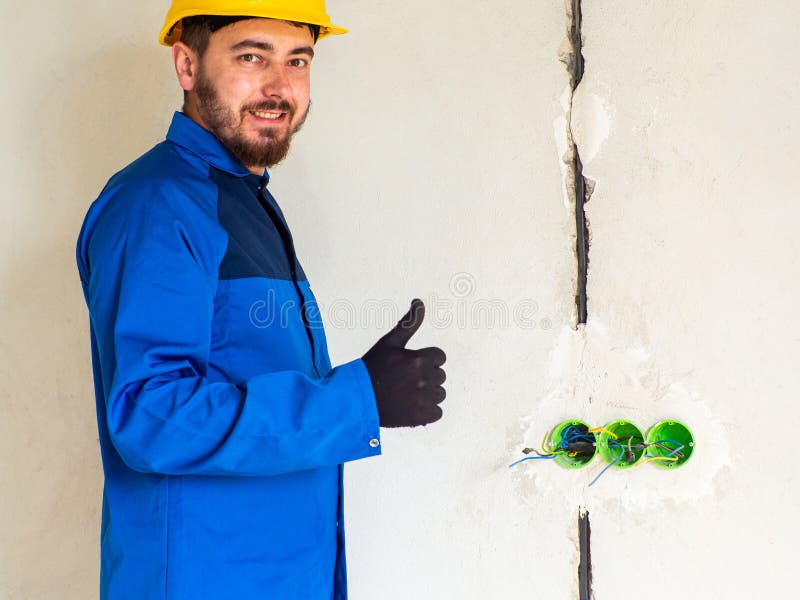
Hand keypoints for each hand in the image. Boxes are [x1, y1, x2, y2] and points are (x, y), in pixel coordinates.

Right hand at [361, 299, 446, 427]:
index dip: (425, 359)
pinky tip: (411, 406)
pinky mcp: (422, 417)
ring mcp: (424, 400)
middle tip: (404, 380)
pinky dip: (427, 411)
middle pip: (440, 375)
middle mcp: (425, 379)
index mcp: (420, 360)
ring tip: (407, 393)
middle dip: (426, 376)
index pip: (439, 357)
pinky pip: (437, 412)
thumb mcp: (389, 342)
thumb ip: (408, 323)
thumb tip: (420, 302)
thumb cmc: (373, 368)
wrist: (358, 399)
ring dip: (427, 393)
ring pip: (439, 394)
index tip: (410, 365)